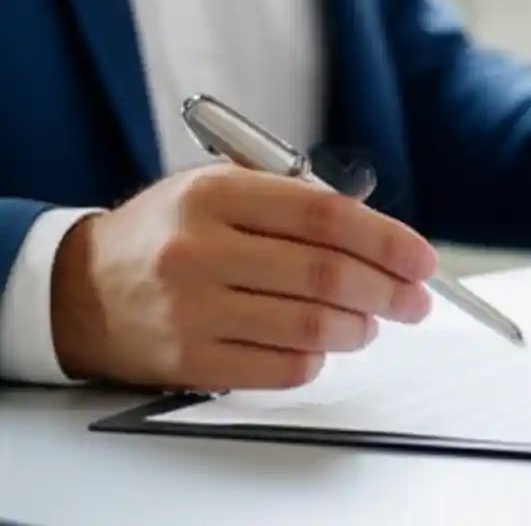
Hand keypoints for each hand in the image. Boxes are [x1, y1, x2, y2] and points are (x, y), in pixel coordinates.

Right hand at [51, 165, 435, 390]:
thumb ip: (296, 203)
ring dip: (357, 328)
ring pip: (309, 325)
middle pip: (326, 274)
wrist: (80, 289)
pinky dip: (315, 359)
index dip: (387, 240)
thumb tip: (382, 236)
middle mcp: (200, 249)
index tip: (423, 260)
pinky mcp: (187, 359)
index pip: (326, 216)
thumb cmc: (170, 234)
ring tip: (368, 323)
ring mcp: (191, 307)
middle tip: (414, 302)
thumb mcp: (221, 191)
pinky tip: (319, 346)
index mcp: (216, 194)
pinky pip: (280, 368)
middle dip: (388, 291)